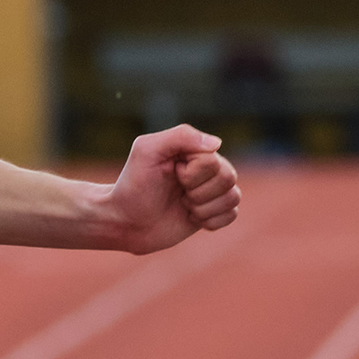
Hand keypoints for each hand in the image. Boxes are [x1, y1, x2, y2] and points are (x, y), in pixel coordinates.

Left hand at [103, 124, 240, 253]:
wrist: (126, 222)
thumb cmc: (133, 184)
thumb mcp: (147, 151)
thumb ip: (180, 136)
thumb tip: (217, 143)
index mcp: (193, 150)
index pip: (213, 161)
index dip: (191, 174)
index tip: (171, 175)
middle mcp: (206, 168)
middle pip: (228, 177)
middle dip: (198, 192)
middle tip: (177, 194)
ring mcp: (211, 190)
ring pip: (233, 197)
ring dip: (204, 207)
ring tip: (182, 205)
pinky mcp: (213, 212)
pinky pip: (232, 214)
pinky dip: (211, 221)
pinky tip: (191, 218)